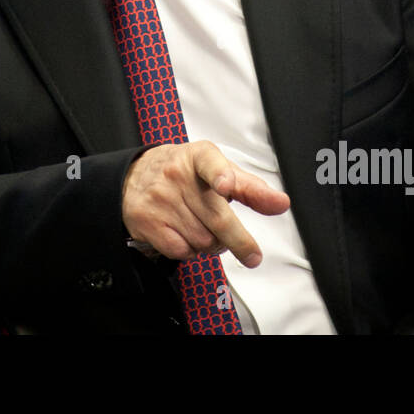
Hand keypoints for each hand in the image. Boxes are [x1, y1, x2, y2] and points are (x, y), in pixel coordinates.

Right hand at [121, 141, 289, 266]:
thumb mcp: (216, 169)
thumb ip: (251, 188)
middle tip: (252, 255)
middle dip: (239, 241)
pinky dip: (191, 250)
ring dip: (212, 244)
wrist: (133, 176)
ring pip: (203, 240)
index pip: (211, 163)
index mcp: (198, 157)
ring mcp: (162, 200)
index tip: (226, 185)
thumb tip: (280, 203)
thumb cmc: (184, 173)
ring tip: (206, 229)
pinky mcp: (149, 222)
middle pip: (217, 218)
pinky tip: (187, 235)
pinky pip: (182, 250)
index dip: (221, 175)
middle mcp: (178, 176)